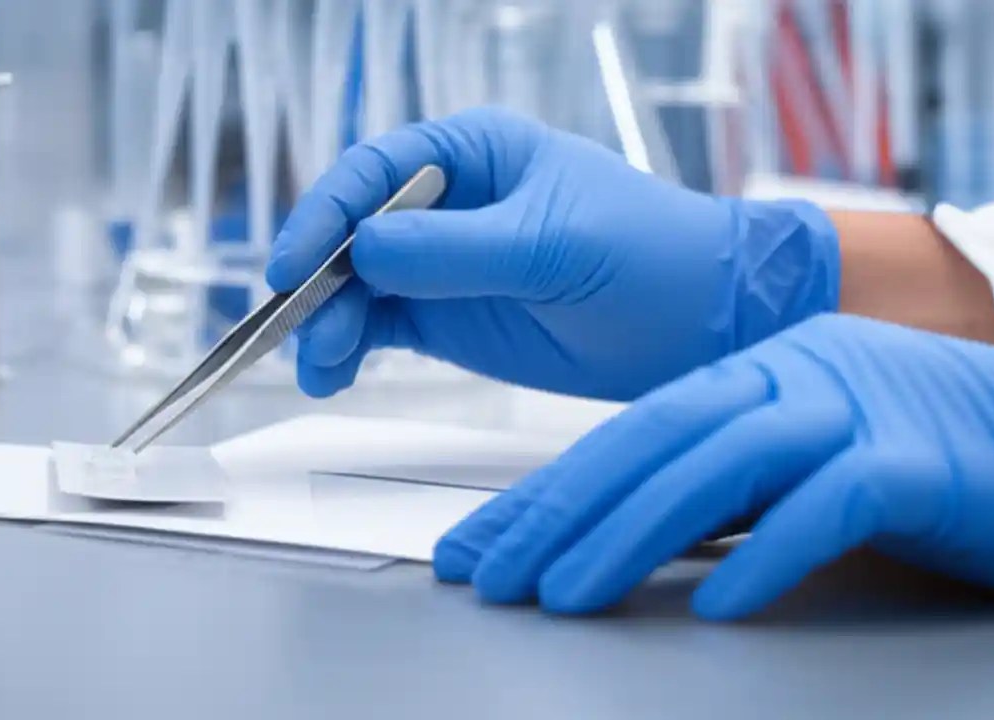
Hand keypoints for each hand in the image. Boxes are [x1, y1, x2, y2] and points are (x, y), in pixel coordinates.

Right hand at [267, 107, 839, 400]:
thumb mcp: (551, 245)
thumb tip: (365, 248)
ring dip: (328, 323)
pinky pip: (379, 326)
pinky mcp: (446, 316)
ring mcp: (441, 263)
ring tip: (320, 369)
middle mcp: (444, 203)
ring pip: (356, 286)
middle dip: (317, 282)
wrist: (700, 324)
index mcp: (472, 153)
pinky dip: (349, 349)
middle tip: (301, 332)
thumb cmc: (648, 255)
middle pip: (350, 233)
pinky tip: (334, 374)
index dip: (323, 217)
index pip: (373, 174)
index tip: (293, 267)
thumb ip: (456, 249)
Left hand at [433, 314, 993, 619]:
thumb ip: (719, 484)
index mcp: (755, 371)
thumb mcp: (796, 456)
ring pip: (720, 467)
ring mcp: (855, 409)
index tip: (481, 543)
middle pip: (652, 440)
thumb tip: (621, 533)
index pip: (625, 432)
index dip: (544, 491)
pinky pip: (829, 506)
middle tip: (494, 576)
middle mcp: (793, 375)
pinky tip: (716, 607)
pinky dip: (768, 557)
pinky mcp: (916, 463)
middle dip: (561, 513)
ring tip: (567, 597)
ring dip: (631, 536)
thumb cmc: (920, 453)